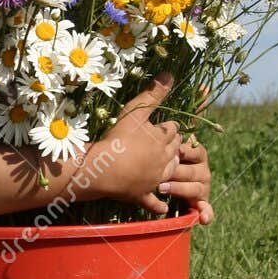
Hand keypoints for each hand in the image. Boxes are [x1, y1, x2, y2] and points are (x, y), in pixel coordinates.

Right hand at [88, 73, 181, 215]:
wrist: (103, 168)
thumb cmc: (118, 139)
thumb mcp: (135, 112)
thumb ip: (153, 94)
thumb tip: (170, 74)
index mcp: (163, 140)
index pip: (173, 129)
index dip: (168, 126)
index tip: (164, 125)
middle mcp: (163, 160)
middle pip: (175, 151)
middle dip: (173, 146)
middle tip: (167, 144)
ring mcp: (154, 180)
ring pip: (169, 174)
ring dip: (171, 171)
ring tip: (167, 167)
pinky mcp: (142, 195)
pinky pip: (154, 202)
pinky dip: (159, 204)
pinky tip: (162, 204)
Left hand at [159, 133, 214, 224]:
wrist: (171, 182)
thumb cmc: (166, 161)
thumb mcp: (168, 148)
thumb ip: (170, 137)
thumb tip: (174, 123)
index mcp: (198, 154)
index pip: (194, 151)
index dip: (183, 152)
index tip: (175, 151)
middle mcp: (203, 170)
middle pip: (192, 170)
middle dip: (175, 172)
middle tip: (158, 172)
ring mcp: (203, 186)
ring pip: (195, 188)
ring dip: (179, 189)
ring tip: (162, 189)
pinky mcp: (202, 201)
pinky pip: (207, 208)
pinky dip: (206, 213)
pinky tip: (203, 219)